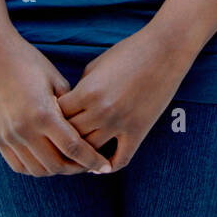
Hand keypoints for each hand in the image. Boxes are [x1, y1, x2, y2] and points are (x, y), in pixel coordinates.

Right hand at [0, 32, 114, 177]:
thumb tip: (86, 128)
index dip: (92, 160)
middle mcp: (24, 130)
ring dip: (57, 169)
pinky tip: (48, 160)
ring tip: (70, 162)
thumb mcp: (56, 81)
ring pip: (38, 170)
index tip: (105, 167)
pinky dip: (36, 167)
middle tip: (90, 164)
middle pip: (57, 164)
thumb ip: (71, 107)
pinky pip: (19, 166)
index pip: (74, 148)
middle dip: (77, 168)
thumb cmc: (29, 62)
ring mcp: (8, 137)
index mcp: (43, 114)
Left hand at [56, 24, 194, 172]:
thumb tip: (71, 107)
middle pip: (70, 137)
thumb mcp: (96, 66)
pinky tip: (100, 166)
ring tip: (75, 157)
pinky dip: (107, 167)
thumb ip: (80, 88)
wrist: (165, 50)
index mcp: (87, 92)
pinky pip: (119, 160)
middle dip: (62, 139)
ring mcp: (120, 123)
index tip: (51, 120)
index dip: (52, 119)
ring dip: (82, 155)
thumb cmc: (129, 51)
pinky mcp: (138, 131)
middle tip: (58, 144)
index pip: (57, 116)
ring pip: (90, 151)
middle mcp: (101, 111)